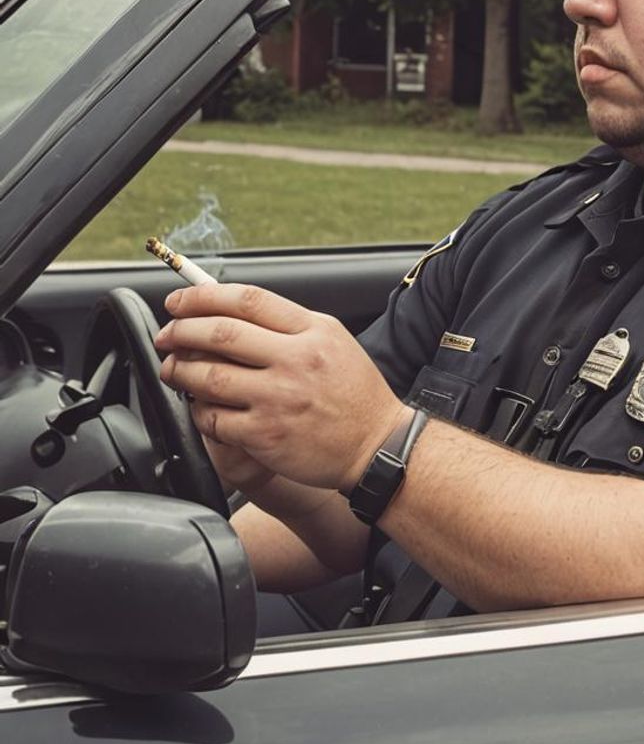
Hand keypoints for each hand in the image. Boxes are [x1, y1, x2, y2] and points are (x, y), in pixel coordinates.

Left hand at [156, 283, 407, 491]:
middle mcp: (296, 360)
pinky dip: (198, 410)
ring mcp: (278, 399)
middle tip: (167, 334)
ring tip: (172, 369)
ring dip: (179, 371)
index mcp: (313, 331)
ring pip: (208, 377)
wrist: (376, 446)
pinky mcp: (265, 435)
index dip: (203, 297)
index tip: (181, 301)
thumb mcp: (334, 342)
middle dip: (181, 331)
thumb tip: (231, 312)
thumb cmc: (355, 395)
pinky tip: (199, 406)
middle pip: (220, 334)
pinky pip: (213, 419)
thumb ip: (289, 326)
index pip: (248, 300)